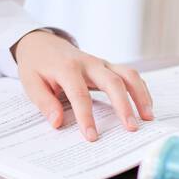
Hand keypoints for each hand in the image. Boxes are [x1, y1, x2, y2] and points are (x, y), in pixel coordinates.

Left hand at [11, 30, 153, 141]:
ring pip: (128, 75)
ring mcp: (101, 63)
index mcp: (66, 67)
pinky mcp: (108, 66)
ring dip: (140, 95)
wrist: (42, 42)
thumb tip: (57, 123)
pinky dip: (141, 90)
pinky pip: (130, 75)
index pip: (79, 94)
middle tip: (131, 128)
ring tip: (148, 118)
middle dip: (124, 105)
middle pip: (112, 81)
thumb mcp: (30, 82)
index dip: (86, 116)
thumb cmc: (36, 64)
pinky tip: (146, 107)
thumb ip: (44, 102)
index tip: (92, 136)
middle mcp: (88, 63)